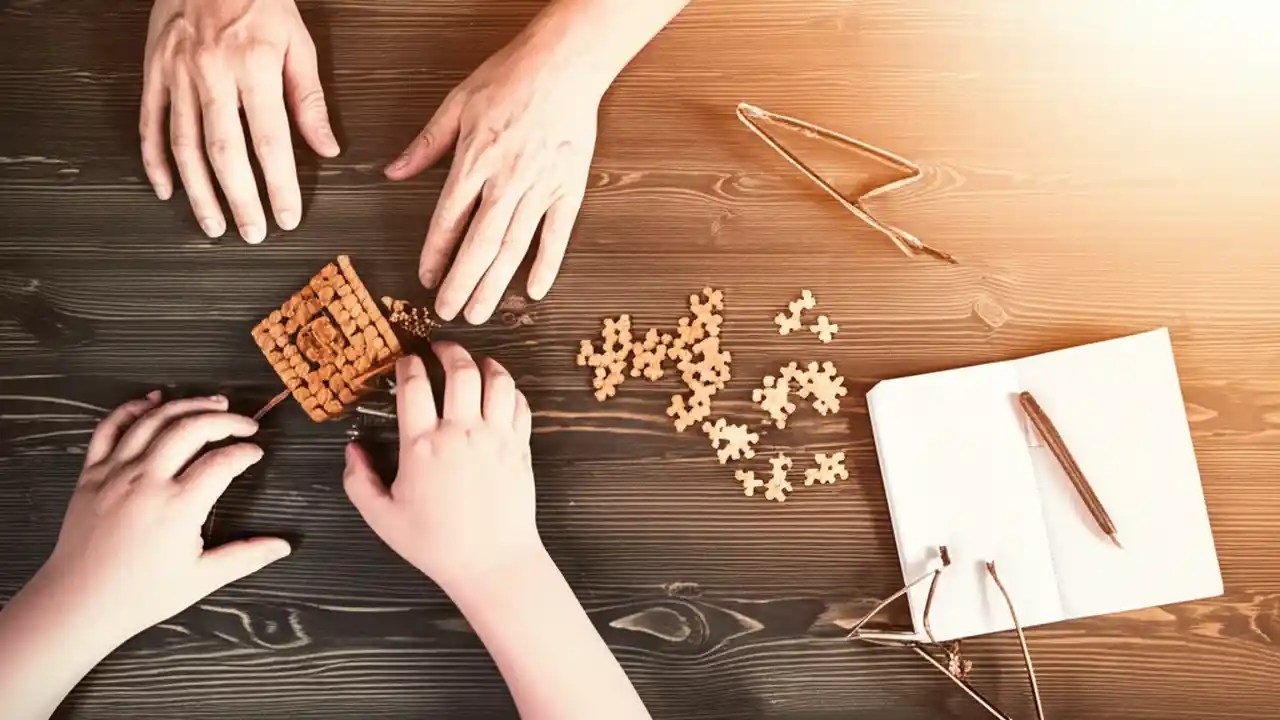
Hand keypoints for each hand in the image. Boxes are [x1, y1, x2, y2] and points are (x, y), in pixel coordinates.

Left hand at [35, 392, 290, 639]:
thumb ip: (245, 556)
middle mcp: (146, 481)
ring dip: (187, 405)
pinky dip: (132, 409)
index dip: (244, 452)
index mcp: (177, 507)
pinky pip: (110, 429)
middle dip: (225, 420)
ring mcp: (114, 473)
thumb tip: (283, 545)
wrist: (78, 603)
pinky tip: (154, 401)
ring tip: (214, 403)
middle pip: (191, 429)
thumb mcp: (201, 578)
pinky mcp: (90, 474)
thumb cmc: (142, 595)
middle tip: (246, 424)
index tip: (256, 453)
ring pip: (154, 421)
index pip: (221, 462)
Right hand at [140, 0, 338, 242]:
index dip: (280, 186)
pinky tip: (166, 190)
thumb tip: (327, 148)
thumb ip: (309, 100)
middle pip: (225, 152)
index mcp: (254, 68)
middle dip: (240, 199)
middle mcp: (212, 75)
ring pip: (185, 145)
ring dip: (199, 192)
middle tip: (251, 233)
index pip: (271, 142)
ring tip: (213, 224)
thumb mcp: (297, 43)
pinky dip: (155, 160)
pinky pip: (150, 123)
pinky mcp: (154, 71)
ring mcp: (177, 74)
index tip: (287, 218)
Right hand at [343, 343, 537, 594]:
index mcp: (422, 445)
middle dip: (448, 349)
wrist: (492, 562)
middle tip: (439, 348)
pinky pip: (519, 403)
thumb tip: (352, 450)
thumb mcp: (382, 518)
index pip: (413, 385)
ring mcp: (495, 437)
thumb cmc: (436, 544)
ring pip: (497, 379)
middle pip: (460, 369)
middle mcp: (461, 432)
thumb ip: (358, 481)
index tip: (405, 360)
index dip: (407, 364)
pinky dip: (510, 390)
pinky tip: (500, 392)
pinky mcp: (520, 447)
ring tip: (474, 362)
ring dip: (485, 363)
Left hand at [385, 28, 603, 323]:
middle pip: (480, 244)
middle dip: (462, 283)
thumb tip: (393, 173)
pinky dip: (546, 265)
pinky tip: (534, 291)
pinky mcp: (568, 189)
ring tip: (480, 313)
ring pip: (514, 247)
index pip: (449, 219)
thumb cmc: (511, 77)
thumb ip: (425, 145)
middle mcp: (506, 180)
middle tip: (449, 313)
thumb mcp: (457, 104)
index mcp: (475, 160)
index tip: (426, 278)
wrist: (565, 64)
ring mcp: (540, 188)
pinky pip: (557, 235)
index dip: (436, 254)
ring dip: (495, 284)